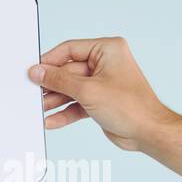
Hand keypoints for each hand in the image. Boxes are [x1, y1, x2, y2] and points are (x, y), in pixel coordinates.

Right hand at [27, 36, 178, 151]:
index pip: (69, 50)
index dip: (49, 62)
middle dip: (51, 86)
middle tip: (35, 94)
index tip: (33, 72)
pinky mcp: (98, 100)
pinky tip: (52, 120)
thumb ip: (59, 80)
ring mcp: (101, 83)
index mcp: (107, 50)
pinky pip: (75, 103)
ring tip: (41, 109)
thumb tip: (38, 72)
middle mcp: (104, 64)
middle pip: (67, 71)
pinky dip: (64, 112)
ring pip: (70, 89)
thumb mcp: (88, 90)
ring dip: (55, 101)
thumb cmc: (131, 106)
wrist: (147, 131)